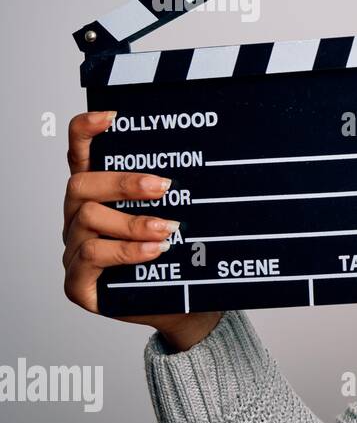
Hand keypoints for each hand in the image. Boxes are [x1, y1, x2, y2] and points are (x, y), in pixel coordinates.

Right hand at [62, 111, 220, 349]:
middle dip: (122, 183)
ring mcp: (75, 250)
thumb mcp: (181, 215)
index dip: (86, 132)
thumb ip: (176, 191)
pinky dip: (124, 251)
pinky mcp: (78, 283)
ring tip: (168, 229)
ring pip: (86, 220)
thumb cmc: (180, 256)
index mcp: (98, 196)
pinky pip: (90, 257)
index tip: (111, 117)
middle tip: (164, 187)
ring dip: (132, 222)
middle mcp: (78, 218)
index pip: (80, 155)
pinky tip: (153, 251)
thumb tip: (216, 156)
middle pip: (80, 185)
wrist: (185, 305)